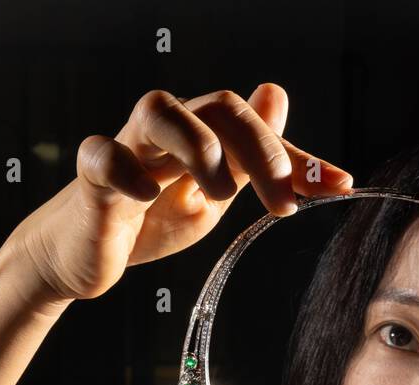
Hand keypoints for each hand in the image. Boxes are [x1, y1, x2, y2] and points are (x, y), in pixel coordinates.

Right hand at [10, 83, 353, 303]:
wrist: (83, 255)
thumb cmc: (148, 218)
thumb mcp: (211, 195)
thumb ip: (248, 158)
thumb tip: (278, 95)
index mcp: (199, 136)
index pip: (254, 124)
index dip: (296, 155)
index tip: (336, 186)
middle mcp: (165, 133)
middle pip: (216, 107)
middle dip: (261, 149)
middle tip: (282, 202)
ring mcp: (126, 151)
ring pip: (159, 110)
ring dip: (199, 146)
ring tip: (219, 193)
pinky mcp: (90, 181)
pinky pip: (101, 155)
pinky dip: (126, 170)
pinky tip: (149, 196)